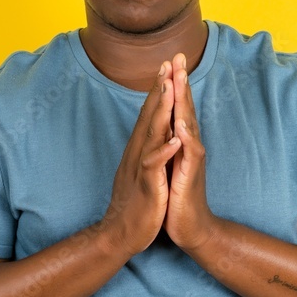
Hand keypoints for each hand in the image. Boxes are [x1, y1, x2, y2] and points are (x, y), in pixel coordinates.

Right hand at [102, 61, 181, 256]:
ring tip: (169, 88)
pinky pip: (153, 166)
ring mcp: (141, 168)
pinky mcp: (146, 186)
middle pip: (149, 116)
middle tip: (168, 63)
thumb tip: (156, 131)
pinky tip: (174, 139)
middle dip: (160, 89)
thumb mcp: (144, 170)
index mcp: (141, 149)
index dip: (160, 90)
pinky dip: (163, 152)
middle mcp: (139, 152)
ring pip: (150, 134)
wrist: (122, 233)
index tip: (169, 67)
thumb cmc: (136, 202)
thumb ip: (148, 148)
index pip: (151, 114)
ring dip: (160, 111)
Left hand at [164, 53, 216, 250]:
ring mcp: (191, 159)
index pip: (177, 108)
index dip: (173, 84)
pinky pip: (189, 154)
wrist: (190, 227)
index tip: (168, 60)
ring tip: (180, 79)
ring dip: (184, 102)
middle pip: (185, 108)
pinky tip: (181, 124)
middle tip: (179, 56)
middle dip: (181, 82)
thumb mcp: (169, 163)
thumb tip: (165, 123)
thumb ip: (169, 143)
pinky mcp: (190, 176)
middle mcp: (189, 146)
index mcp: (180, 142)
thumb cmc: (177, 195)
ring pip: (189, 125)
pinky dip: (185, 138)